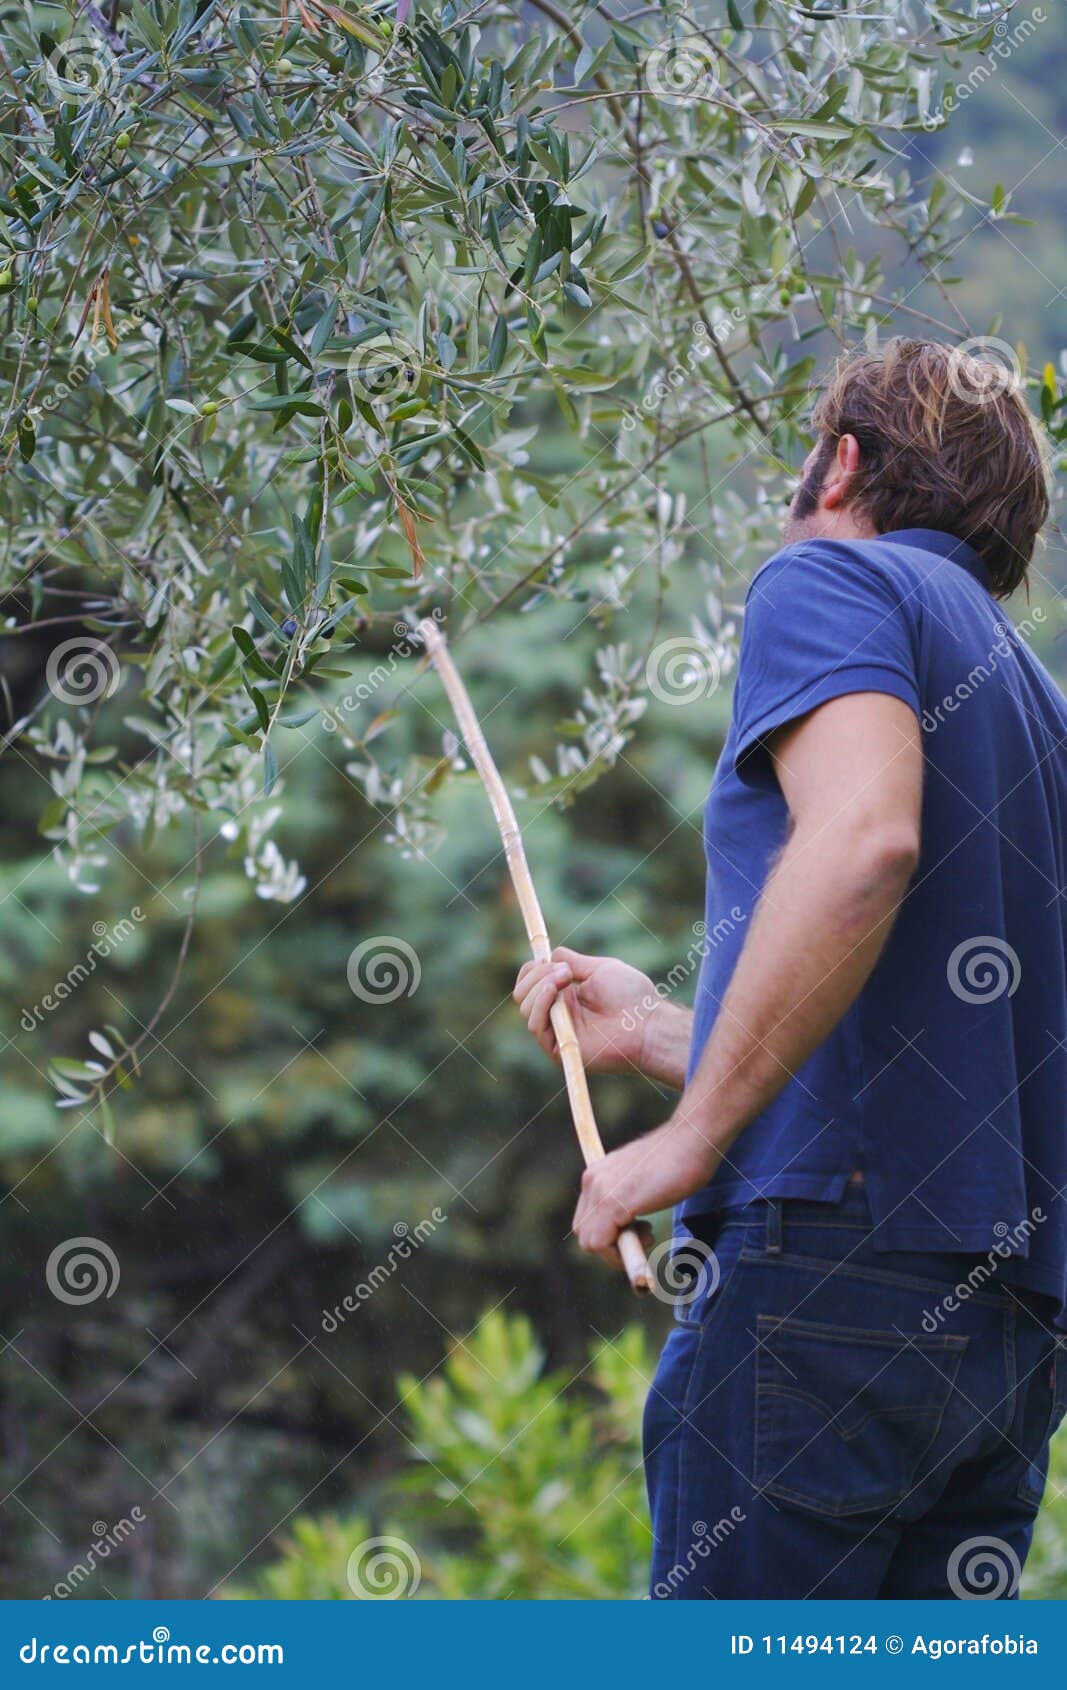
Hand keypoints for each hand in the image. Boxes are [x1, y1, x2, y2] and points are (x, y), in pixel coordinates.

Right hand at [513, 947, 658, 1073]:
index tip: (545, 958)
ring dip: (540, 985)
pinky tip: (555, 991)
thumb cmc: (631, 997)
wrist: (647, 1022)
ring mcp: (557, 1031)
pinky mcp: (559, 1048)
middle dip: (536, 974)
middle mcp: (558, 1014)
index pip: (531, 983)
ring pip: (525, 1007)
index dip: (532, 969)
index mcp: (566, 997)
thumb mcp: (599, 969)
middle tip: (563, 970)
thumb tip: (551, 955)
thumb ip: (572, 961)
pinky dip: (540, 1002)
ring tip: (565, 977)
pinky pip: (535, 1025)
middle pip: (522, 994)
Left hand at [571, 1115, 717, 1272]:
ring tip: (648, 1233)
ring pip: (590, 1243)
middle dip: (612, 1246)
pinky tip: (648, 1236)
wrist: (692, 1138)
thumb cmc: (679, 1159)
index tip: (639, 1230)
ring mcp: (600, 1192)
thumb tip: (629, 1225)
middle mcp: (592, 1181)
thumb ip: (628, 1198)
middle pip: (585, 1234)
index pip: (588, 1220)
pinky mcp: (613, 1202)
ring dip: (618, 1253)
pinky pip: (600, 1245)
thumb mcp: (642, 1179)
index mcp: (598, 1175)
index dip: (610, 1235)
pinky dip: (621, 1256)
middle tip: (644, 1235)